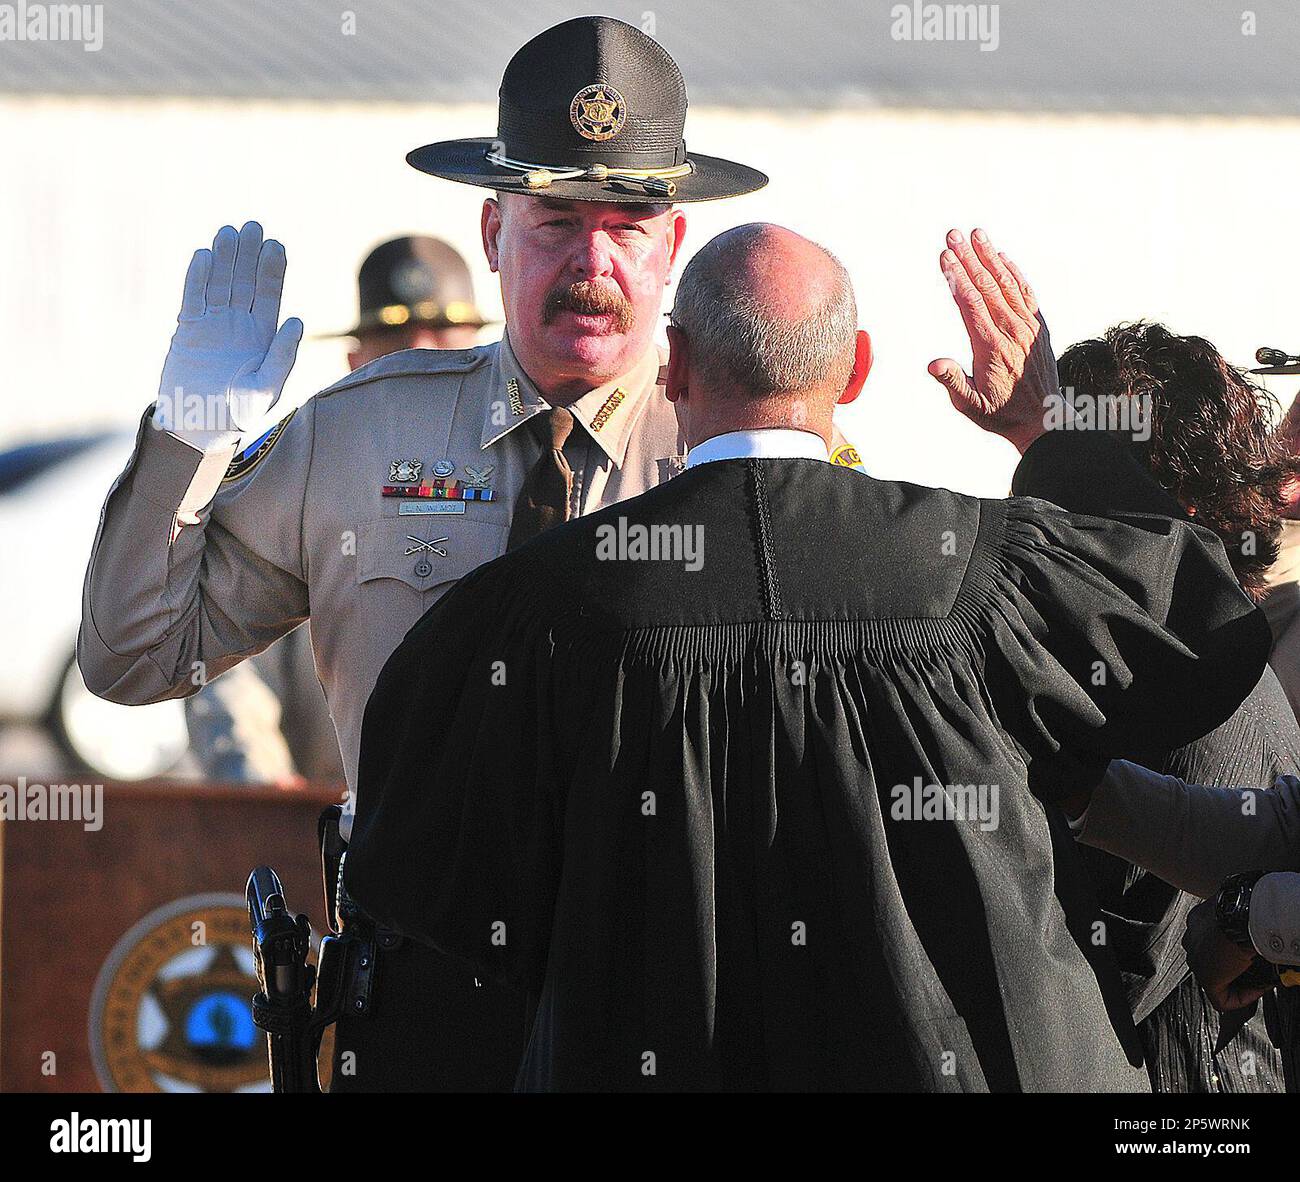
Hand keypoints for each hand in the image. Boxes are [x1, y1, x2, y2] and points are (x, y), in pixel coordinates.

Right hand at [154, 222, 302, 451]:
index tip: (275, 245)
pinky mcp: (188, 330)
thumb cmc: (239, 415)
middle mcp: (240, 326)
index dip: (272, 270)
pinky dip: (197, 278)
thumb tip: (297, 320)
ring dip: (224, 259)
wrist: (200, 427)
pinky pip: (193, 298)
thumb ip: (282, 356)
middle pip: (245, 282)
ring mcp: (213, 325)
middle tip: (252, 226)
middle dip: (248, 255)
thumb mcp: (266, 388)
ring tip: (228, 232)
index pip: (269, 296)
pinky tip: (203, 255)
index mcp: (264, 337)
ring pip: (219, 284)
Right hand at [929, 228, 1055, 454]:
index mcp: (992, 348)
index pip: (971, 304)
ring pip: (1007, 284)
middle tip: (952, 234)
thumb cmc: (1000, 413)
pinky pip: (1026, 292)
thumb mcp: (970, 405)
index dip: (957, 278)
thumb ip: (952, 382)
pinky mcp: (1038, 326)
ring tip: (976, 234)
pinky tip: (1002, 256)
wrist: (1042, 419)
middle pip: (987, 286)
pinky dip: (1014, 272)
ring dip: (989, 257)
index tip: (945, 256)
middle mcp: (1013, 332)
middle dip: (968, 258)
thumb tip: (932, 365)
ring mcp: (1028, 327)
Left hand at [1182, 898, 1266, 1012]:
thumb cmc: (1244, 908)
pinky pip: (1221, 999)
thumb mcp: (1240, 911)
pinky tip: (1260, 989)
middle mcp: (1192, 938)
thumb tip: (1261, 926)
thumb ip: (1243, 921)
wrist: (1241, 915)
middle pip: (1212, 960)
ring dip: (1241, 983)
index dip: (1232, 951)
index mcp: (1199, 920)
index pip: (1210, 940)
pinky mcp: (1206, 978)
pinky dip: (1243, 998)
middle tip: (1258, 970)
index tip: (1252, 953)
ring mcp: (1197, 959)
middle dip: (1235, 969)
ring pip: (1216, 979)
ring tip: (1262, 980)